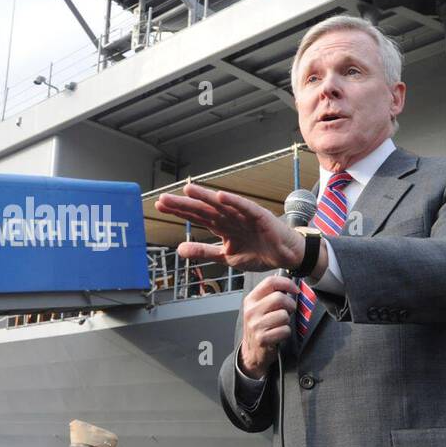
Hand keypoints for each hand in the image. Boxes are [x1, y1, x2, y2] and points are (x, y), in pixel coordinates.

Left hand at [156, 184, 302, 271]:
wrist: (285, 256)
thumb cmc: (259, 251)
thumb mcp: (226, 257)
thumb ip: (204, 251)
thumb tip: (179, 249)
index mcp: (221, 225)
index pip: (196, 216)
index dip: (179, 211)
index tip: (159, 206)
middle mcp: (229, 216)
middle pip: (203, 208)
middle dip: (183, 203)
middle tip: (163, 199)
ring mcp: (243, 214)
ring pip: (220, 204)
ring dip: (205, 197)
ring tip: (188, 190)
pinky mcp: (259, 215)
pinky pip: (244, 207)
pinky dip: (233, 201)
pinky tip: (220, 196)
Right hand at [238, 275, 300, 377]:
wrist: (252, 351)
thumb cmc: (260, 326)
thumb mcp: (260, 308)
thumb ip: (271, 295)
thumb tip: (291, 286)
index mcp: (251, 299)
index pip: (270, 282)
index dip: (287, 283)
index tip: (295, 290)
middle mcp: (251, 311)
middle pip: (279, 298)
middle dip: (290, 305)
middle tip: (289, 311)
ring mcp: (255, 325)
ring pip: (284, 315)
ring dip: (287, 321)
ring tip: (280, 324)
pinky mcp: (262, 338)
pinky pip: (284, 330)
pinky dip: (286, 333)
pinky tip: (279, 334)